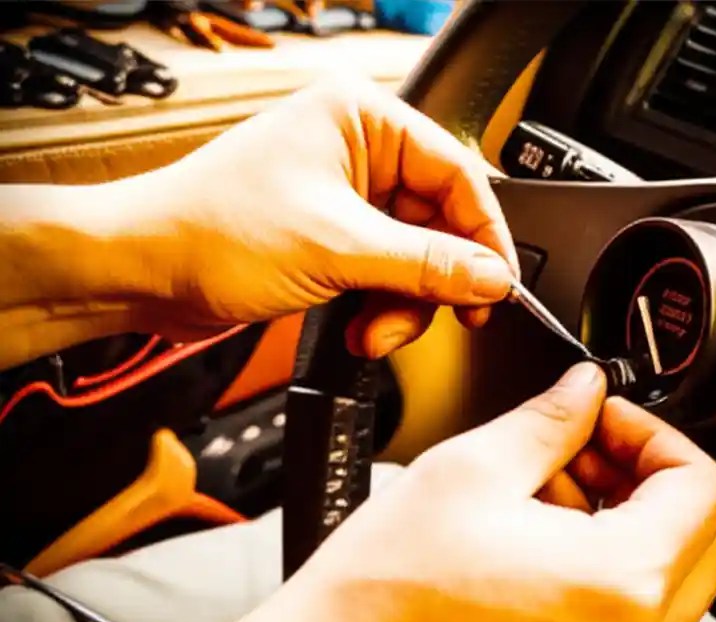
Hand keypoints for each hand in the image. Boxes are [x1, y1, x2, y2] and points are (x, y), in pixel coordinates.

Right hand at [75, 363, 715, 621]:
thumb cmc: (377, 598)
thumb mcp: (471, 469)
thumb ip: (552, 419)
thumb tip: (587, 390)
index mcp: (622, 585)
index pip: (705, 487)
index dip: (655, 435)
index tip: (606, 421)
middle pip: (702, 539)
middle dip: (650, 481)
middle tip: (583, 453)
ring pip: (670, 584)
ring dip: (629, 527)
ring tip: (545, 501)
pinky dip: (607, 579)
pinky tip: (538, 551)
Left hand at [145, 74, 518, 355]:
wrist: (139, 271)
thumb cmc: (209, 230)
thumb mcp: (339, 248)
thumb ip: (428, 265)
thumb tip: (492, 277)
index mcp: (363, 119)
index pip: (459, 174)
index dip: (486, 236)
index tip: (499, 284)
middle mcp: (359, 150)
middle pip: (441, 223)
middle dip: (435, 281)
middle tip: (448, 317)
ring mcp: (346, 196)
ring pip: (417, 256)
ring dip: (404, 305)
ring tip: (374, 332)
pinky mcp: (332, 236)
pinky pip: (386, 273)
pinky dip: (381, 308)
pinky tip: (359, 328)